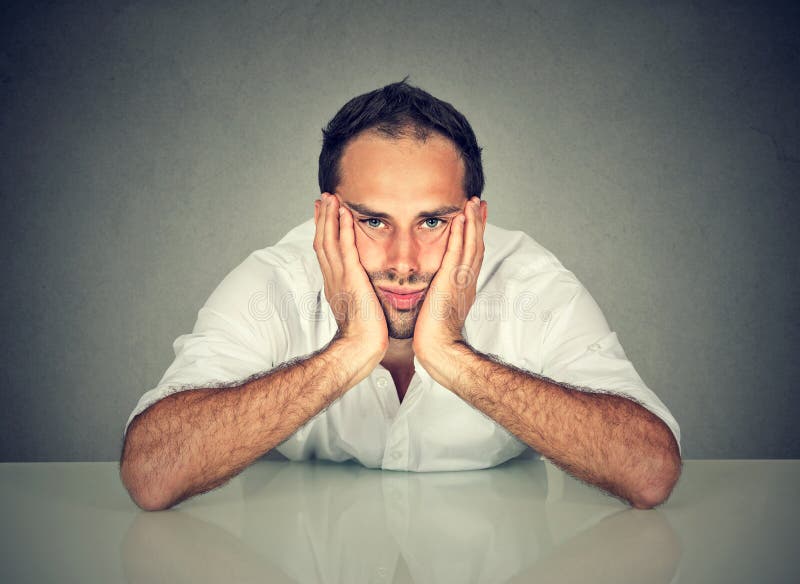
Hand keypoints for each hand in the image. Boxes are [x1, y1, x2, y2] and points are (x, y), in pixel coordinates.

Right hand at [313, 193, 387, 360]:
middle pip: (322, 242)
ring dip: (330, 217)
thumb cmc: (364, 336)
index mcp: (335, 285)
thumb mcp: (360, 309)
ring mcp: (340, 278)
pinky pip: (345, 249)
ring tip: (330, 197)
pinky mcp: (351, 279)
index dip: (324, 232)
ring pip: (329, 241)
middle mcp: (333, 279)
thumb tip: (366, 291)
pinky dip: (343, 230)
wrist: (360, 349)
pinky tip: (345, 213)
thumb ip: (360, 296)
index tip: (325, 215)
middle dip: (322, 219)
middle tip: (323, 198)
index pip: (326, 253)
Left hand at [412, 196, 486, 384]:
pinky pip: (457, 253)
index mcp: (464, 286)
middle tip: (480, 203)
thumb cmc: (435, 336)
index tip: (476, 218)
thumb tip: (433, 288)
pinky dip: (460, 235)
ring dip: (472, 222)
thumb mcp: (439, 309)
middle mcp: (466, 281)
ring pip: (470, 245)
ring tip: (473, 202)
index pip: (472, 255)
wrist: (439, 349)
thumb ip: (440, 294)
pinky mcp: (451, 281)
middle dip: (478, 223)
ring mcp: (460, 280)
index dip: (475, 235)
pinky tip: (459, 219)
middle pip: (477, 245)